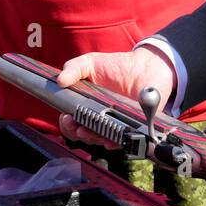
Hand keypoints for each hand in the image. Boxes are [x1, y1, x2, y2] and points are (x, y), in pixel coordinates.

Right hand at [55, 47, 175, 148]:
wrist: (146, 67)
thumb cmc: (117, 66)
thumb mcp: (91, 63)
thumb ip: (74, 68)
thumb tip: (60, 80)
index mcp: (85, 104)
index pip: (71, 120)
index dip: (66, 122)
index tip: (65, 117)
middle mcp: (98, 117)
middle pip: (82, 134)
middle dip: (75, 132)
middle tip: (75, 124)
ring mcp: (113, 124)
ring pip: (98, 139)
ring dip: (91, 138)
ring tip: (88, 130)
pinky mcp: (129, 128)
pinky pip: (120, 141)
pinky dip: (113, 142)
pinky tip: (109, 138)